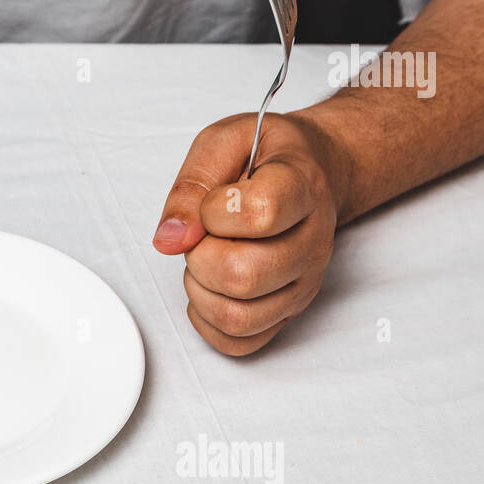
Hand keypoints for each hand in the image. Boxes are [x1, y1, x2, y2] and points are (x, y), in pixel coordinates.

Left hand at [152, 112, 342, 355]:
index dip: (215, 210)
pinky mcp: (290, 311)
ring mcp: (304, 283)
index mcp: (302, 188)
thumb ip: (192, 183)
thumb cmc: (265, 156)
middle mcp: (312, 242)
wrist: (307, 172)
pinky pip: (241, 342)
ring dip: (201, 290)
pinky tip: (209, 287)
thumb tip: (171, 238)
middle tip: (203, 234)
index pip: (260, 213)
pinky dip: (208, 321)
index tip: (213, 200)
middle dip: (200, 255)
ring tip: (206, 258)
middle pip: (243, 276)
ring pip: (239, 317)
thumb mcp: (224, 141)